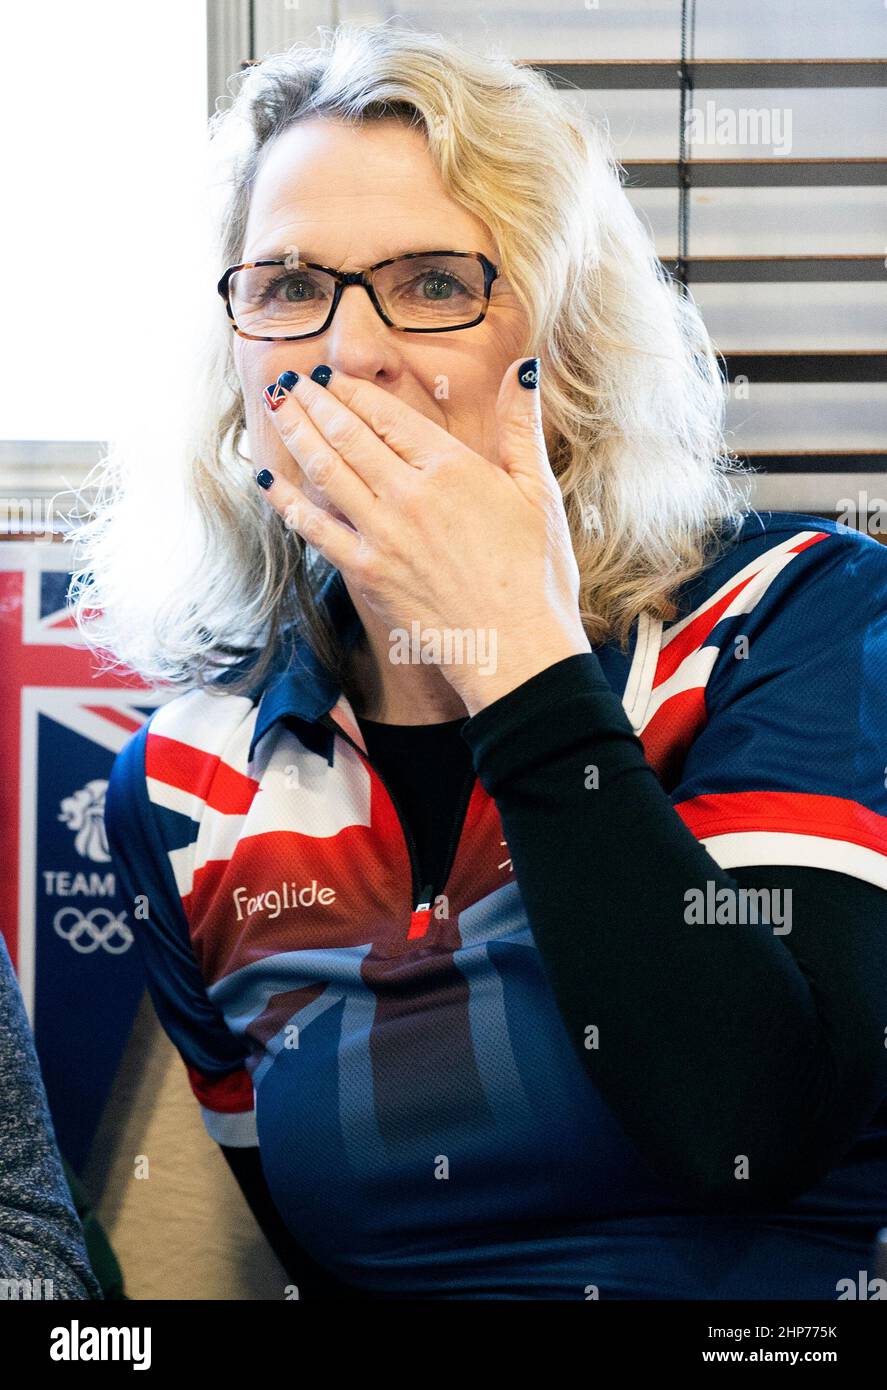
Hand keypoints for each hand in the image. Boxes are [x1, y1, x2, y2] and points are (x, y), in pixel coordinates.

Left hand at [256, 357, 589, 713]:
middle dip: (313, 402)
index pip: (387, 415)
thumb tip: (523, 369)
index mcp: (451, 468)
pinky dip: (287, 502)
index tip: (330, 377)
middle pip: (348, 435)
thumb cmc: (537, 574)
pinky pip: (315, 529)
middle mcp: (408, 495)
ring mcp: (382, 535)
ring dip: (296, 434)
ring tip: (275, 407)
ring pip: (325, 471)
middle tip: (289, 381)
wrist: (516, 649)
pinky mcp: (366, 574)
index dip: (352, 391)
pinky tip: (268, 481)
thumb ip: (522, 426)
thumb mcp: (539, 491)